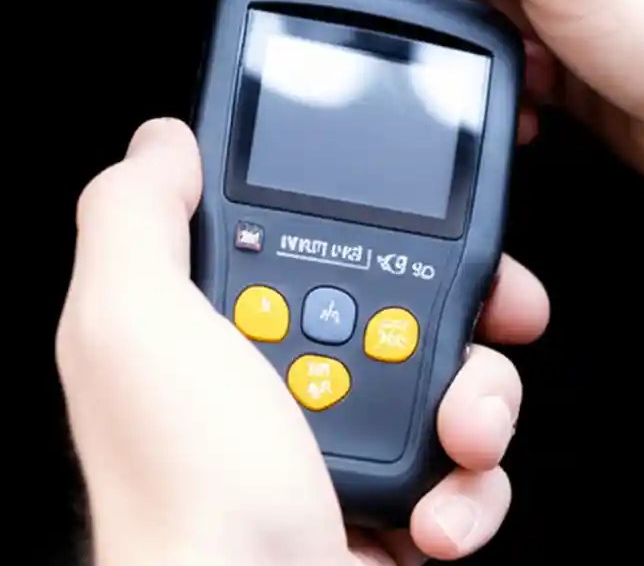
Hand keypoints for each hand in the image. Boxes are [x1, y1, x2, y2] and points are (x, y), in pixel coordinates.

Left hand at [55, 118, 548, 564]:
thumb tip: (164, 144)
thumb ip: (136, 217)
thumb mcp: (133, 327)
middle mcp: (290, 380)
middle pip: (418, 303)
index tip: (437, 216)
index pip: (327, 238)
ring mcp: (349, 445)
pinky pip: (474, 471)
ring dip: (485, 408)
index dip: (390, 218)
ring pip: (463, 383)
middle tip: (496, 321)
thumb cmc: (186, 495)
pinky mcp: (397, 506)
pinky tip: (436, 513)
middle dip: (472, 314)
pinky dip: (474, 492)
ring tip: (459, 439)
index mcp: (226, 327)